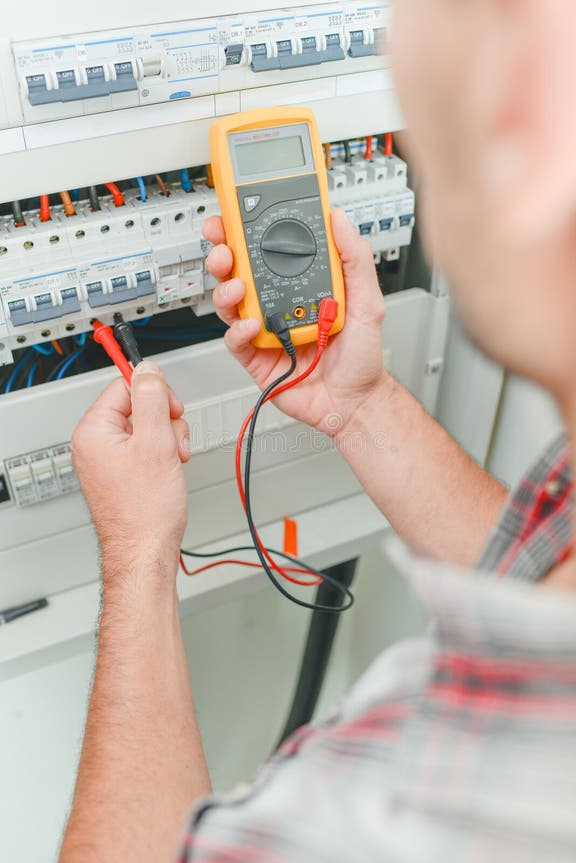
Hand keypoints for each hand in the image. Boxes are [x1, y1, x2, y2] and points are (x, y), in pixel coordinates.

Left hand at [72, 362, 189, 577]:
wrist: (145, 551)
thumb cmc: (145, 510)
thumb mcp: (155, 442)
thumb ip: (151, 398)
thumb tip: (147, 369)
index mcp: (94, 430)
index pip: (125, 385)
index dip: (155, 395)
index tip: (170, 411)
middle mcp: (95, 443)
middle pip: (138, 405)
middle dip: (165, 421)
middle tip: (171, 444)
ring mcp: (107, 460)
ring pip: (146, 427)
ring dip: (167, 439)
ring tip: (171, 462)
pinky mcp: (120, 473)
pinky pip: (144, 448)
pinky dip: (162, 455)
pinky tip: (167, 471)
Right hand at [204, 209, 386, 435]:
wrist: (355, 402)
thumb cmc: (362, 357)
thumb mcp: (367, 301)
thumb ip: (355, 259)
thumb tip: (339, 221)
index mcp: (301, 284)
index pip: (269, 249)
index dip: (249, 230)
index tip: (238, 212)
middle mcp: (278, 304)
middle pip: (240, 271)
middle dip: (225, 253)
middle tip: (224, 246)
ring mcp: (265, 330)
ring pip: (231, 302)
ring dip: (226, 290)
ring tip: (237, 287)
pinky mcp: (256, 357)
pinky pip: (235, 340)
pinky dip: (238, 330)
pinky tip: (252, 325)